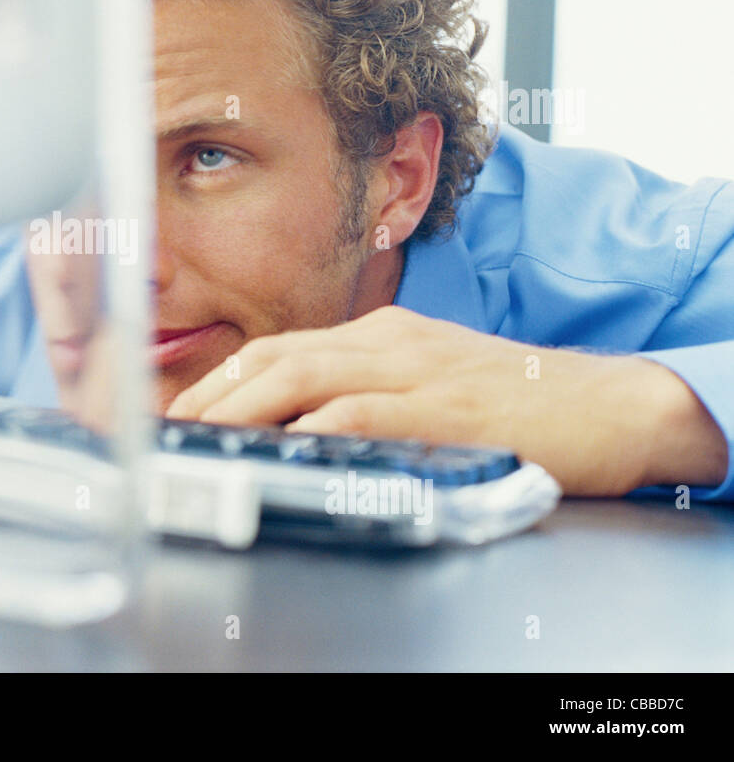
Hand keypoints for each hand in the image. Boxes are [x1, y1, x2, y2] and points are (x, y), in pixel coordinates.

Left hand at [165, 305, 728, 495]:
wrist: (605, 404)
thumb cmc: (512, 401)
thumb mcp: (428, 380)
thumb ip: (370, 393)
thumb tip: (302, 424)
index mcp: (382, 335)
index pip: (282, 348)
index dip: (224, 376)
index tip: (185, 406)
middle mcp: (390, 343)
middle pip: (279, 356)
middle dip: (215, 392)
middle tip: (172, 425)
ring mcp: (416, 371)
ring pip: (307, 375)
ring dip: (244, 406)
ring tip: (202, 433)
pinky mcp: (443, 409)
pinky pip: (364, 410)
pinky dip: (315, 425)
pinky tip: (283, 442)